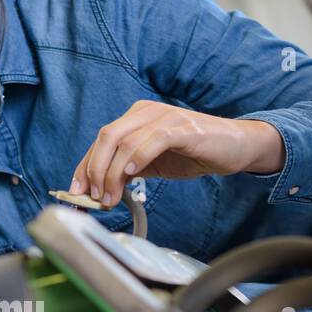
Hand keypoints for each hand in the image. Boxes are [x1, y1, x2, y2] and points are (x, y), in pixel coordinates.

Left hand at [69, 101, 284, 207]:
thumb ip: (127, 171)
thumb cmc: (193, 153)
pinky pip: (153, 140)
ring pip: (124, 141)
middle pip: (106, 137)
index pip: (100, 141)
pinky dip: (138, 158)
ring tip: (111, 197)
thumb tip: (100, 190)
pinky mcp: (183, 128)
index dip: (85, 167)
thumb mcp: (152, 163)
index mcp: (135, 118)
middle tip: (95, 199)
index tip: (77, 192)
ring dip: (113, 173)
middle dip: (95, 171)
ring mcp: (164, 117)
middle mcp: (145, 112)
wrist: (234, 147)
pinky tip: (132, 175)